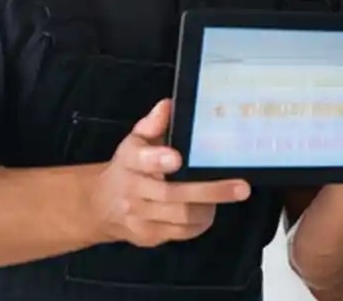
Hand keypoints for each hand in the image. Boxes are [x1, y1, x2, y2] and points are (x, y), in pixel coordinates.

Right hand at [88, 100, 250, 247]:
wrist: (102, 204)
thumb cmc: (129, 167)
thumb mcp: (136, 140)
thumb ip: (153, 124)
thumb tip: (169, 105)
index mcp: (130, 161)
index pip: (142, 160)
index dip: (158, 160)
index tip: (177, 158)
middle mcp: (133, 190)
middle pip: (173, 194)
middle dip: (210, 191)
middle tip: (241, 187)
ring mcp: (140, 217)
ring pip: (181, 216)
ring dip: (209, 206)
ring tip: (230, 194)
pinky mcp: (148, 236)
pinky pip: (181, 232)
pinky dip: (200, 221)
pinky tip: (208, 209)